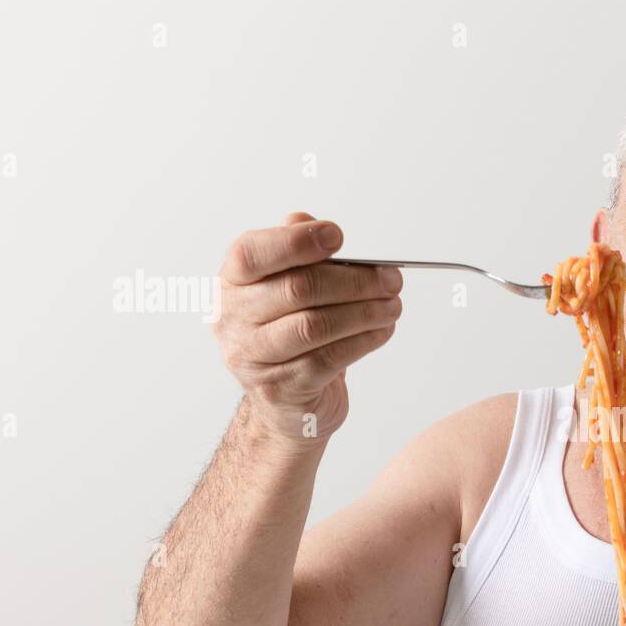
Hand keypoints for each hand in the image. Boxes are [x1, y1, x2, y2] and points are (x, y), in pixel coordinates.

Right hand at [215, 211, 402, 446]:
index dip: (296, 242)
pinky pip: (330, 358)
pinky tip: (382, 330)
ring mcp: (255, 358)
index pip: (252, 254)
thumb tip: (306, 222)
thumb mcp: (285, 289)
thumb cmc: (289, 334)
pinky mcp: (284, 388)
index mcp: (232, 284)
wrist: (284, 403)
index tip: (338, 236)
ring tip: (393, 305)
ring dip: (364, 312)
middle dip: (353, 281)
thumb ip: (293, 254)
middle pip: (297, 289)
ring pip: (315, 325)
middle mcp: (234, 320)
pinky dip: (364, 340)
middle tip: (391, 279)